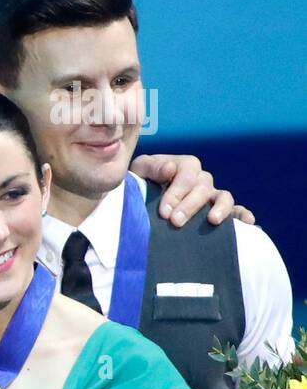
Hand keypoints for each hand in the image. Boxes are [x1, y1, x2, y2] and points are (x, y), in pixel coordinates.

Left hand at [129, 153, 254, 226]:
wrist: (142, 196)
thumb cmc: (141, 181)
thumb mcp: (140, 170)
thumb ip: (152, 167)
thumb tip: (171, 169)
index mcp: (185, 165)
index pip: (187, 175)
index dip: (176, 193)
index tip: (164, 212)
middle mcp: (201, 178)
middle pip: (203, 188)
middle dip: (189, 205)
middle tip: (175, 222)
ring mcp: (212, 194)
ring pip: (223, 196)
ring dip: (220, 207)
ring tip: (212, 220)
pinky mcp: (218, 209)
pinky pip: (236, 209)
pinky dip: (242, 214)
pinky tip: (248, 222)